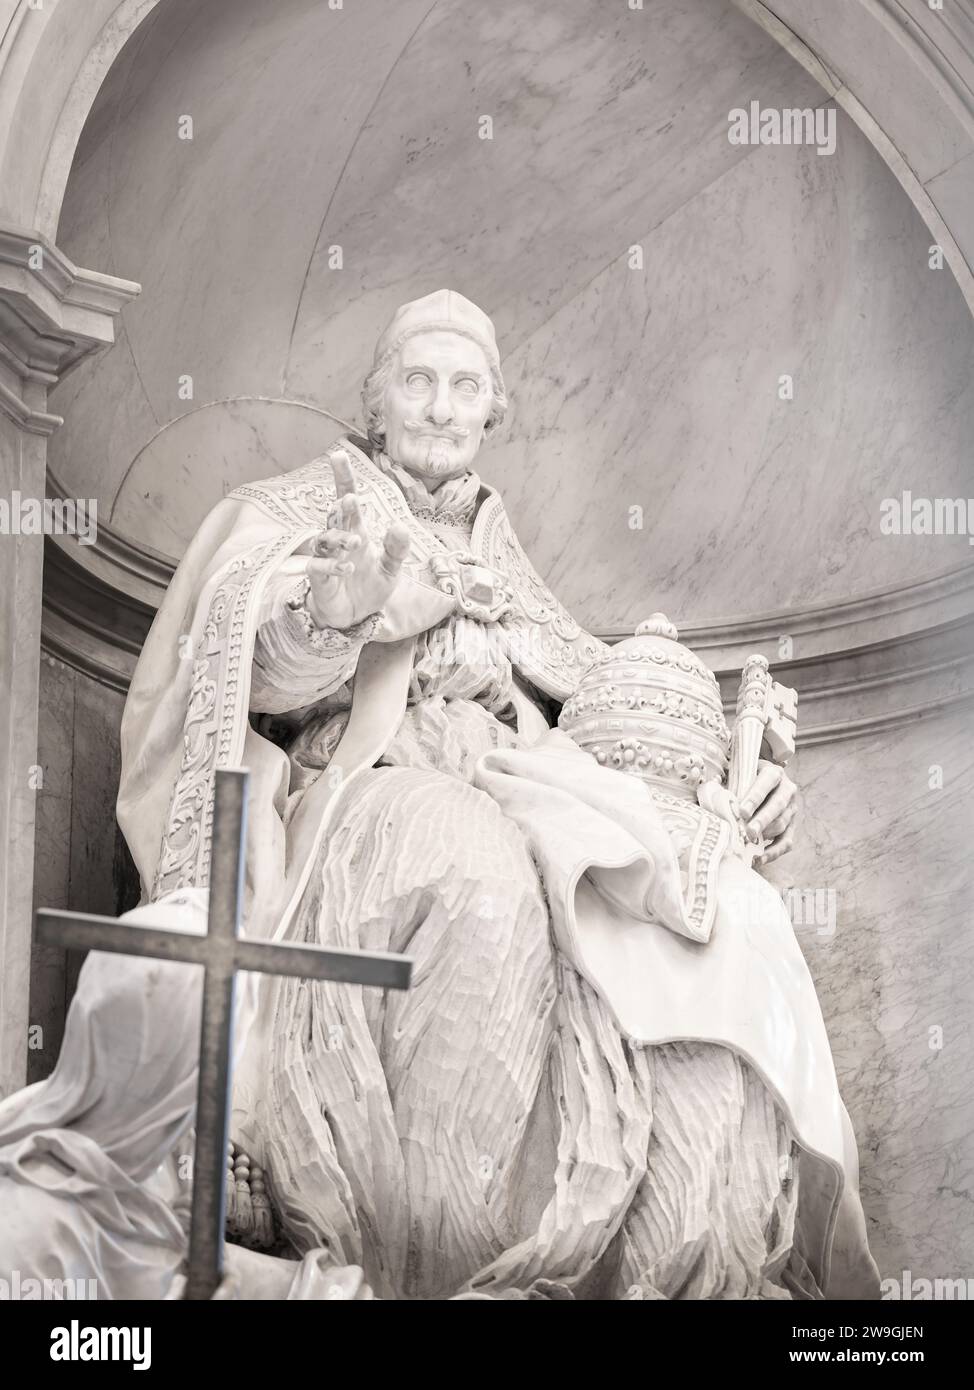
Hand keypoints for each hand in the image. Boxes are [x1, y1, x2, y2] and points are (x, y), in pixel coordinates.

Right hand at [306, 452, 409, 629]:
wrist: (354, 617)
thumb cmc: (369, 587)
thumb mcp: (391, 569)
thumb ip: (396, 549)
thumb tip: (399, 525)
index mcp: (356, 531)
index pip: (347, 499)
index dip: (343, 478)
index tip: (338, 456)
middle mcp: (339, 540)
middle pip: (334, 514)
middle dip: (341, 506)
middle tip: (350, 500)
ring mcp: (326, 557)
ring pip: (325, 538)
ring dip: (339, 537)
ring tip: (355, 542)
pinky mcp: (319, 578)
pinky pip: (319, 566)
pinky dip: (332, 565)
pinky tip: (348, 567)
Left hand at [737, 759, 797, 864]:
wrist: (762, 783)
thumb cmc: (745, 780)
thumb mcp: (739, 775)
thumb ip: (729, 783)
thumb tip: (712, 795)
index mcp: (774, 773)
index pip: (765, 784)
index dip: (754, 798)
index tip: (742, 812)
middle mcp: (787, 790)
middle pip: (777, 806)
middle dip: (762, 820)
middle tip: (749, 832)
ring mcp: (791, 810)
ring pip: (782, 824)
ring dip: (765, 835)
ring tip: (748, 843)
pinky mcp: (792, 827)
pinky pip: (786, 842)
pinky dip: (774, 853)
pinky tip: (759, 858)